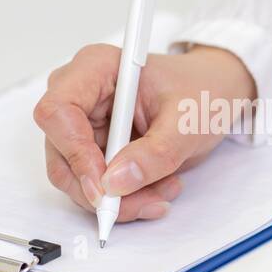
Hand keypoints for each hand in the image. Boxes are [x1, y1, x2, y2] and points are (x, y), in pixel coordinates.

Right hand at [34, 44, 255, 221]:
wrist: (213, 95)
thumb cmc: (200, 90)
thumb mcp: (187, 121)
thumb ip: (155, 152)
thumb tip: (115, 182)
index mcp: (95, 68)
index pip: (58, 112)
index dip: (74, 153)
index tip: (104, 187)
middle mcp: (81, 96)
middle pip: (61, 153)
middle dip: (101, 189)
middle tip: (144, 202)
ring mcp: (84, 125)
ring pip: (76, 179)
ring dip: (119, 199)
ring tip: (164, 190)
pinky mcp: (94, 150)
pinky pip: (95, 187)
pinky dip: (126, 199)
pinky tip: (157, 189)